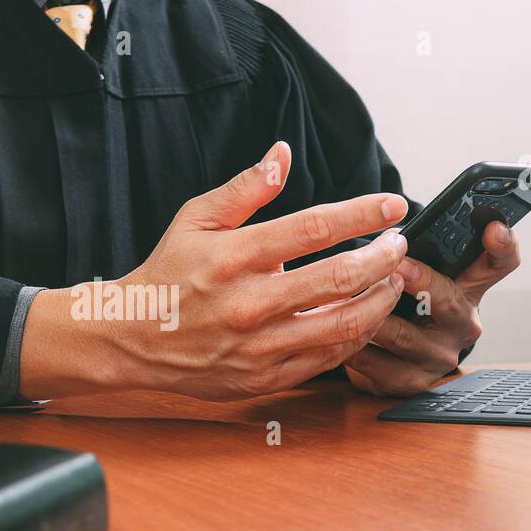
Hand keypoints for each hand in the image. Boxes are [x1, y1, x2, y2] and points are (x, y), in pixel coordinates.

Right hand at [19, 141, 409, 400]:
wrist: (131, 339)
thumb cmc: (166, 275)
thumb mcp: (195, 219)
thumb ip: (245, 189)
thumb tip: (282, 154)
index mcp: (235, 257)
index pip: (315, 227)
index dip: (363, 213)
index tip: (393, 206)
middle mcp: (250, 303)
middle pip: (340, 278)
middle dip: (384, 258)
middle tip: (399, 245)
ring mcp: (259, 345)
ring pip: (343, 324)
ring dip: (379, 300)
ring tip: (390, 281)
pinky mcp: (263, 376)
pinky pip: (326, 359)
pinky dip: (354, 336)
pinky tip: (362, 317)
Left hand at [345, 221, 520, 396]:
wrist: (393, 356)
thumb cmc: (405, 303)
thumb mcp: (419, 275)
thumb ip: (418, 252)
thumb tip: (393, 236)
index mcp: (470, 289)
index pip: (500, 264)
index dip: (502, 245)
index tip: (493, 226)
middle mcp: (463, 327)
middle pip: (448, 301)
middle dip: (417, 280)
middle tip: (392, 265)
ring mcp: (438, 358)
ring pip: (402, 335)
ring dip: (367, 314)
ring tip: (339, 297)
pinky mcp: (409, 383)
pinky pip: (373, 364)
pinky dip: (347, 346)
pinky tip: (329, 331)